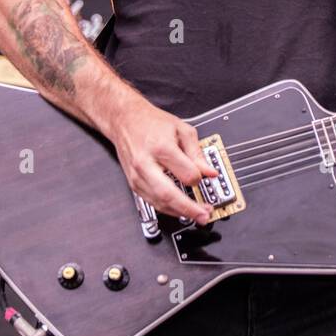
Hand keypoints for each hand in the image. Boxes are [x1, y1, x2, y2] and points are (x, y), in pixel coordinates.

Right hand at [104, 96, 218, 223]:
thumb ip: (197, 152)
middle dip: (189, 209)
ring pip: (159, 203)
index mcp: (161, 148)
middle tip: (205, 215)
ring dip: (180, 213)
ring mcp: (137, 176)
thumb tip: (210, 172)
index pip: (186, 173)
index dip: (199, 178)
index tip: (207, 177)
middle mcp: (146, 164)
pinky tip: (180, 209)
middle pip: (168, 194)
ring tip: (197, 214)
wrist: (125, 120)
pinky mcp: (133, 184)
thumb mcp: (181, 129)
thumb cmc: (151, 123)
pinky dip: (168, 209)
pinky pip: (152, 202)